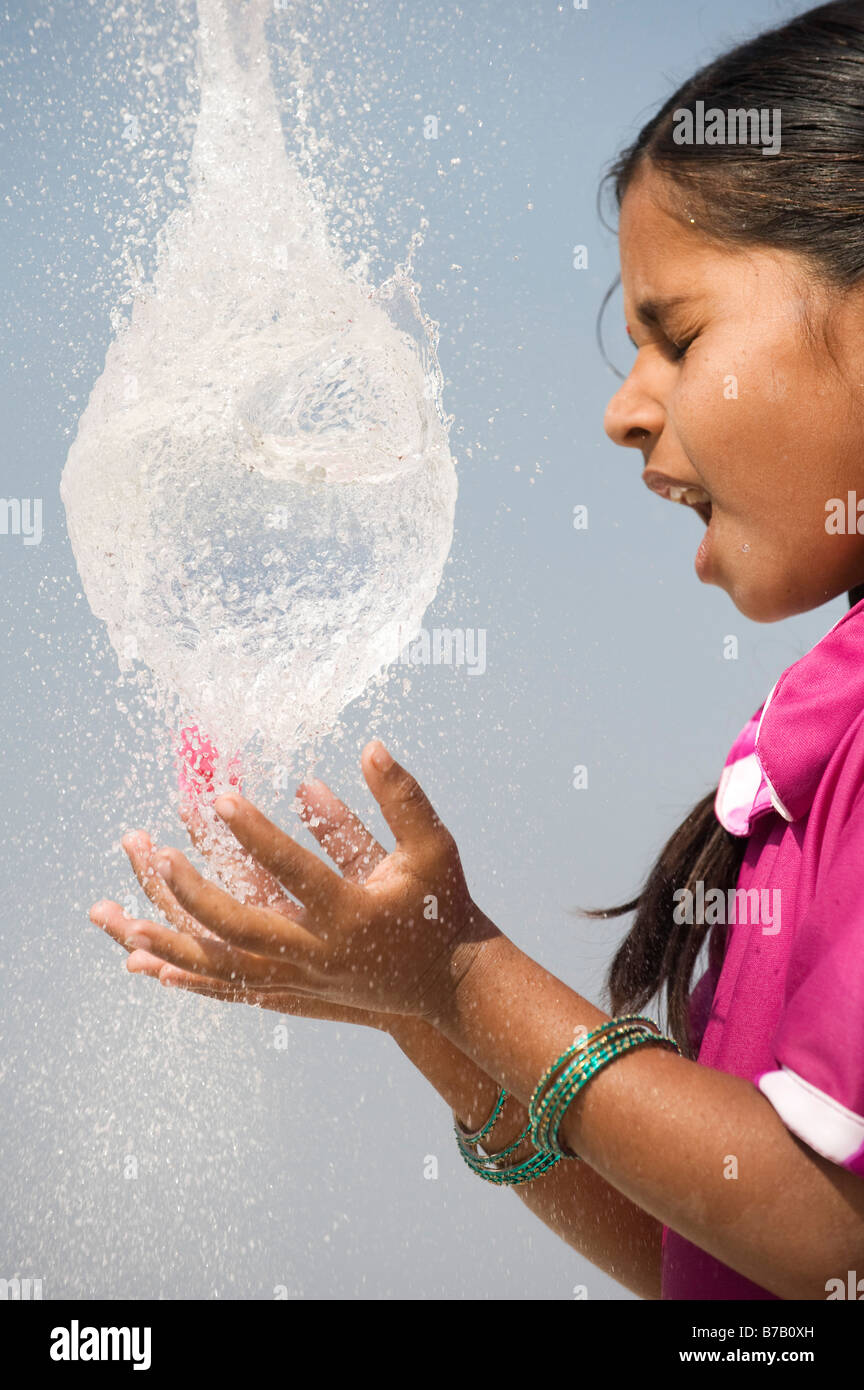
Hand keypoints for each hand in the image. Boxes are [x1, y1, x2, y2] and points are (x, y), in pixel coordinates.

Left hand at [91, 741, 500, 1022]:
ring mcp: (303, 981)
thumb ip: (402, 798)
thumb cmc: (440, 905)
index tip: (220, 796)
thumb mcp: (432, 847)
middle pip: (244, 928)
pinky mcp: (293, 995)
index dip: (255, 833)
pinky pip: (228, 987)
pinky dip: (186, 976)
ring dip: (172, 944)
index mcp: (353, 914)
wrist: (448, 983)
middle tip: (159, 854)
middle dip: (195, 894)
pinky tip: (144, 965)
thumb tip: (372, 745)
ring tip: (123, 922)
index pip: (295, 870)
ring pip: (224, 966)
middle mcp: (321, 953)